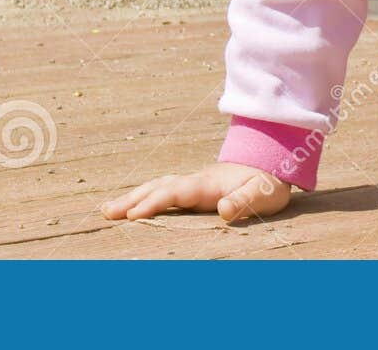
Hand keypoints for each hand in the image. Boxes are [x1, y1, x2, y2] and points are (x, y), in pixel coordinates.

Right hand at [100, 162, 291, 223]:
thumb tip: (223, 210)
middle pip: (158, 187)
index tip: (133, 215)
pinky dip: (144, 196)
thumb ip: (244, 200)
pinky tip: (134, 205)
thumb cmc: (267, 182)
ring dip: (133, 196)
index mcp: (208, 184)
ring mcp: (193, 182)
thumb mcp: (263, 194)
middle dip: (132, 199)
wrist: (272, 162)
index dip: (154, 203)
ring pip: (158, 186)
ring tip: (108, 209)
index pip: (175, 193)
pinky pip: (163, 190)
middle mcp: (196, 181)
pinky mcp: (194, 187)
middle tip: (105, 212)